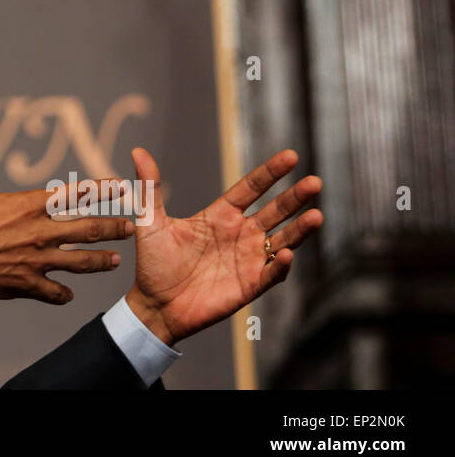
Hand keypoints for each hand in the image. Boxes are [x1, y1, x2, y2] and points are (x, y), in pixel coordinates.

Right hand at [0, 106, 132, 303]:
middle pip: (87, 230)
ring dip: (99, 261)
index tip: (120, 186)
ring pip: (78, 264)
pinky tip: (68, 294)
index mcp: (26, 205)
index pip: (74, 194)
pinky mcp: (22, 286)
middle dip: (113, 227)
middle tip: (132, 226)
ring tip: (115, 261)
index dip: (101, 189)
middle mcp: (36, 233)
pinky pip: (52, 292)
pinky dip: (63, 293)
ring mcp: (32, 262)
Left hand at [124, 146, 322, 346]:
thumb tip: (138, 152)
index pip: (251, 189)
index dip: (270, 173)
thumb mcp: (151, 222)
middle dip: (295, 197)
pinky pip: (271, 272)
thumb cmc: (153, 263)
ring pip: (283, 239)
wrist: (155, 304)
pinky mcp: (249, 285)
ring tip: (317, 215)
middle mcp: (240, 234)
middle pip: (275, 211)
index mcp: (220, 216)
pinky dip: (280, 264)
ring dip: (300, 229)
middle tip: (315, 182)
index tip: (291, 156)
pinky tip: (286, 253)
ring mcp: (247, 259)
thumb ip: (150, 188)